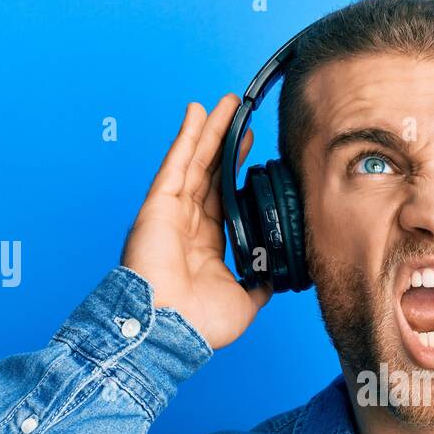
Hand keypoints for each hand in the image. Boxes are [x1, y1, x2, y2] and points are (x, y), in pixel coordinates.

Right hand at [121, 95, 268, 348]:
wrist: (170, 330)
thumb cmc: (199, 325)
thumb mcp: (244, 304)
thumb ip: (258, 285)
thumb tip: (273, 277)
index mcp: (205, 246)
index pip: (223, 200)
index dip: (237, 173)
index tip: (253, 151)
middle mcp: (187, 226)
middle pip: (210, 174)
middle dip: (225, 143)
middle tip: (241, 115)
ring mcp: (171, 213)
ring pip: (195, 161)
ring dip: (210, 130)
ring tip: (225, 103)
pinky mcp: (159, 205)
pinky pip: (176, 163)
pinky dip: (187, 136)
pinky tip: (197, 112)